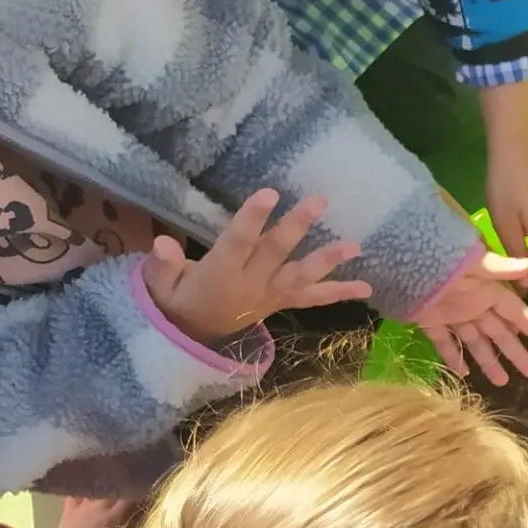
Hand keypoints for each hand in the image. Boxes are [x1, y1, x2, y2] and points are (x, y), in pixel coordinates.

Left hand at [56, 496, 133, 527]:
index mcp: (113, 515)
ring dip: (100, 490)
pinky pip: (75, 496)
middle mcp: (100, 506)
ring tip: (103, 491)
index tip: (138, 495)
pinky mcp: (69, 509)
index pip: (128, 499)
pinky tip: (82, 495)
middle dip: (118, 490)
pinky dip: (79, 495)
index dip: (134, 495)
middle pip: (112, 491)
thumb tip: (135, 527)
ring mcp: (83, 505)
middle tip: (122, 492)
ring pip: (94, 490)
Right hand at [144, 190, 369, 344]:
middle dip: (296, 227)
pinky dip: (339, 292)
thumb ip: (163, 265)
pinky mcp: (283, 302)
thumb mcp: (161, 285)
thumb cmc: (178, 298)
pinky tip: (367, 287)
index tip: (269, 193)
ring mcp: (271, 294)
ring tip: (355, 245)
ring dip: (327, 260)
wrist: (193, 334)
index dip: (252, 219)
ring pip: (301, 276)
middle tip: (318, 202)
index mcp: (220, 274)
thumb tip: (161, 242)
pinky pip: (313, 298)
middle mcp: (251, 284)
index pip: (238, 243)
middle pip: (276, 253)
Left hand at [411, 252, 527, 385]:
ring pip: (475, 342)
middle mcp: (474, 304)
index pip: (516, 312)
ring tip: (502, 382)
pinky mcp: (429, 321)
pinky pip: (445, 342)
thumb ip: (497, 268)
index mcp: (487, 290)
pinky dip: (453, 357)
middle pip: (500, 332)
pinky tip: (463, 374)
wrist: (396, 259)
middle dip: (516, 352)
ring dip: (488, 360)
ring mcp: (452, 314)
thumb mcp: (470, 263)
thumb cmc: (437, 258)